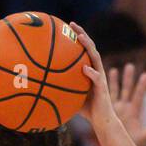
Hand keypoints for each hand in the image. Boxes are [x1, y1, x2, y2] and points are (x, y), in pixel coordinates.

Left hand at [69, 22, 119, 139]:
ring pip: (96, 58)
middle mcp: (96, 70)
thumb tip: (42, 88)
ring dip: (88, 47)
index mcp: (90, 70)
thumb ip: (62, 89)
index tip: (67, 28)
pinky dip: (91, 73)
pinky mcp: (103, 89)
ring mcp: (100, 78)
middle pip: (90, 48)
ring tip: (80, 38)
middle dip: (82, 35)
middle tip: (72, 25)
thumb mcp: (71, 96)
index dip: (77, 38)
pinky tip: (85, 68)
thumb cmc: (87, 110)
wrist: (102, 121)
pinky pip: (97, 79)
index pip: (83, 50)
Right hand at [107, 63, 145, 145]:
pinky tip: (99, 83)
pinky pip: (105, 100)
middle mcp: (126, 108)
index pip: (139, 96)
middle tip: (130, 66)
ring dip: (115, 81)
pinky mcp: (108, 112)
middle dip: (129, 78)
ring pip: (115, 92)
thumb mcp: (145, 137)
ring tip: (114, 70)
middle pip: (127, 90)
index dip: (142, 86)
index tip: (145, 75)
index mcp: (134, 112)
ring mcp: (117, 109)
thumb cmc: (134, 143)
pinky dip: (103, 92)